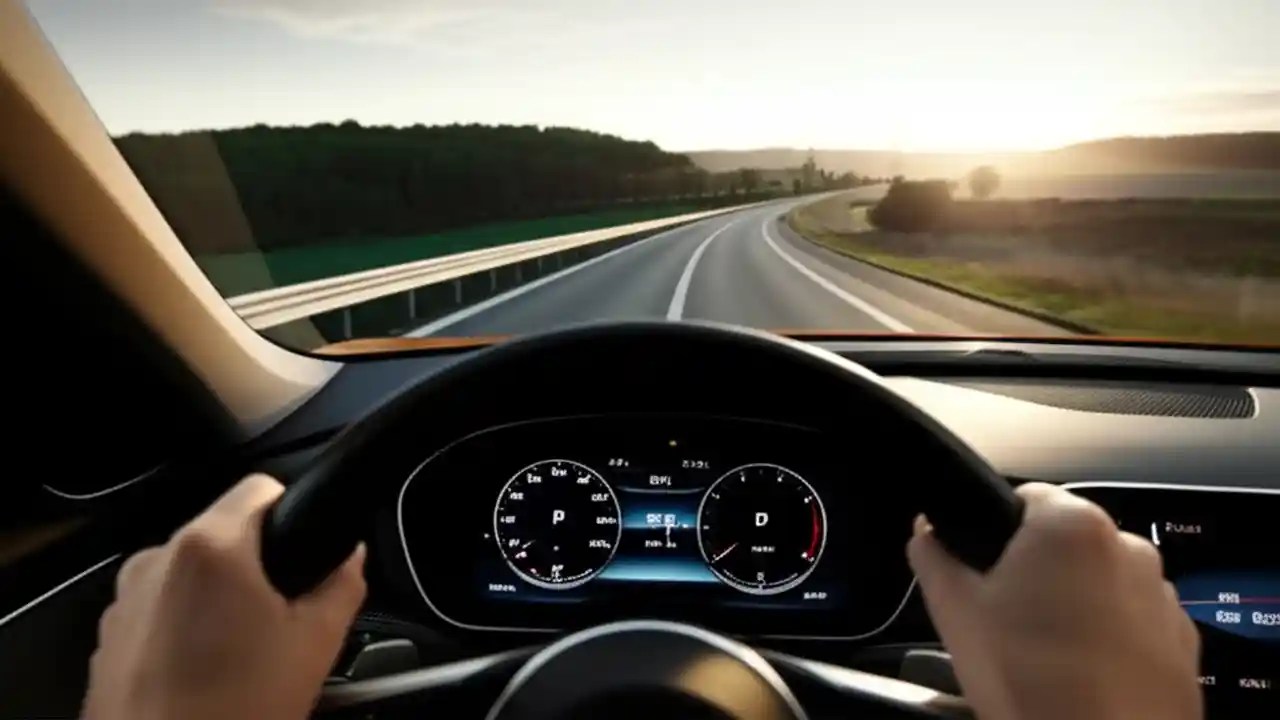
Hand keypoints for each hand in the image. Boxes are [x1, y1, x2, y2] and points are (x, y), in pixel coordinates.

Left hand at [84, 474, 366, 719]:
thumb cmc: (237, 707)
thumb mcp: (316, 643)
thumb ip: (342, 583)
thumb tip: (347, 557)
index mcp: (210, 546)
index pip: (262, 488)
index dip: (293, 514)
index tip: (304, 556)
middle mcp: (156, 559)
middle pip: (225, 533)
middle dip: (257, 566)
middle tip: (284, 619)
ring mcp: (125, 599)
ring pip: (192, 574)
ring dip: (220, 598)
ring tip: (245, 654)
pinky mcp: (108, 637)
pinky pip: (161, 610)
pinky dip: (186, 628)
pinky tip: (207, 673)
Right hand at [908, 482, 1200, 719]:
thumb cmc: (1029, 679)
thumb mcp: (956, 611)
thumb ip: (932, 556)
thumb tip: (927, 535)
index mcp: (1073, 525)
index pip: (1024, 498)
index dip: (994, 535)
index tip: (983, 578)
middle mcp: (1129, 548)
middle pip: (1064, 543)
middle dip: (1036, 572)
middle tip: (1006, 621)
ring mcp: (1163, 597)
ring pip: (1099, 584)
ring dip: (1074, 605)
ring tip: (1044, 656)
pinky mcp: (1182, 642)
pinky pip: (1132, 623)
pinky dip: (1108, 639)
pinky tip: (1080, 675)